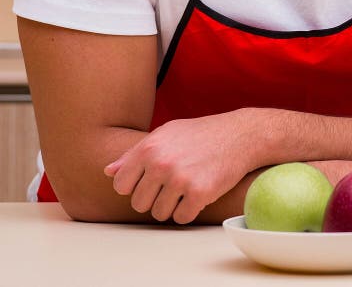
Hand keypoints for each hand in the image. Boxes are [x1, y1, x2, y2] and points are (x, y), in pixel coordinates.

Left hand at [104, 110, 256, 223]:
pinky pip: (181, 218)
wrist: (241, 135)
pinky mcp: (199, 193)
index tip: (152, 179)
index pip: (121, 186)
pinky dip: (190, 210)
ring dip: (173, 205)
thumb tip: (109, 172)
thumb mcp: (167, 133)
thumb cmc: (202, 133)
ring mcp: (179, 179)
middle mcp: (161, 164)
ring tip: (188, 186)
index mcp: (149, 148)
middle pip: (140, 204)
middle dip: (155, 198)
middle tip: (174, 183)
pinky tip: (200, 192)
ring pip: (160, 214)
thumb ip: (136, 153)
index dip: (136, 185)